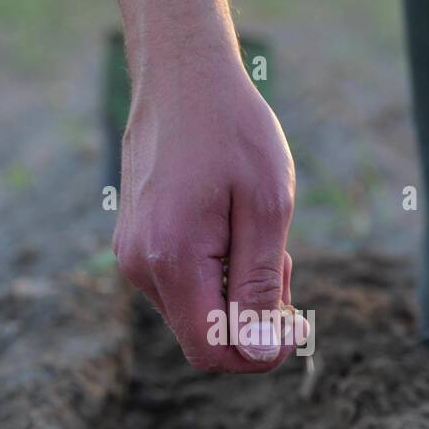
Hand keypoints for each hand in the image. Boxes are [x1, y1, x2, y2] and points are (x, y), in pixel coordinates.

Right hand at [110, 0, 300, 372]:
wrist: (182, 74)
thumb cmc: (232, 131)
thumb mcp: (267, 207)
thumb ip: (261, 287)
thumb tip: (257, 354)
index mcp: (172, 262)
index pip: (211, 353)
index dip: (258, 354)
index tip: (295, 321)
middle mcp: (141, 267)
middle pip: (204, 336)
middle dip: (253, 316)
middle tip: (282, 258)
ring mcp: (132, 255)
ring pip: (196, 309)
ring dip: (238, 290)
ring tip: (257, 231)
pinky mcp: (136, 242)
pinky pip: (183, 282)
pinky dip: (218, 270)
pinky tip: (232, 224)